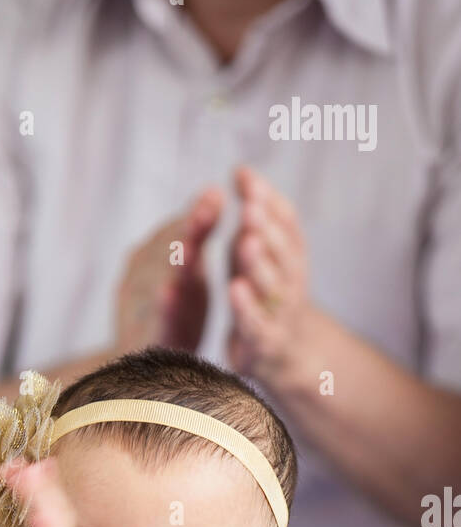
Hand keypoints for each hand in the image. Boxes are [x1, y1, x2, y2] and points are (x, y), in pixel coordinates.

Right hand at [115, 187, 224, 353]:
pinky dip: (161, 308)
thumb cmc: (176, 316)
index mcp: (154, 261)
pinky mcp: (145, 340)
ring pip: (158, 280)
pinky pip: (154, 321)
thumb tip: (214, 192)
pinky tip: (167, 295)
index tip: (218, 195)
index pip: (177, 230)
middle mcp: (141, 279)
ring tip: (189, 247)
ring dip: (174, 263)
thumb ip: (198, 237)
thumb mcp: (191, 274)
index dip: (197, 214)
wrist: (143, 374)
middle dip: (188, 230)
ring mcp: (139, 309)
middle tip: (207, 209)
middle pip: (167, 249)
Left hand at [227, 165, 312, 384]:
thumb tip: (241, 170)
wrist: (288, 356)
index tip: (244, 177)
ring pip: (273, 286)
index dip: (267, 199)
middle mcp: (290, 281)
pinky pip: (256, 324)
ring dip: (260, 263)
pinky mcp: (264, 342)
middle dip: (266, 227)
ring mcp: (280, 313)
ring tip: (246, 241)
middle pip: (282, 251)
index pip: (285, 223)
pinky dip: (247, 307)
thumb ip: (254, 217)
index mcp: (290, 256)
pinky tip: (235, 289)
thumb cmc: (266, 295)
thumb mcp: (259, 253)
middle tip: (249, 206)